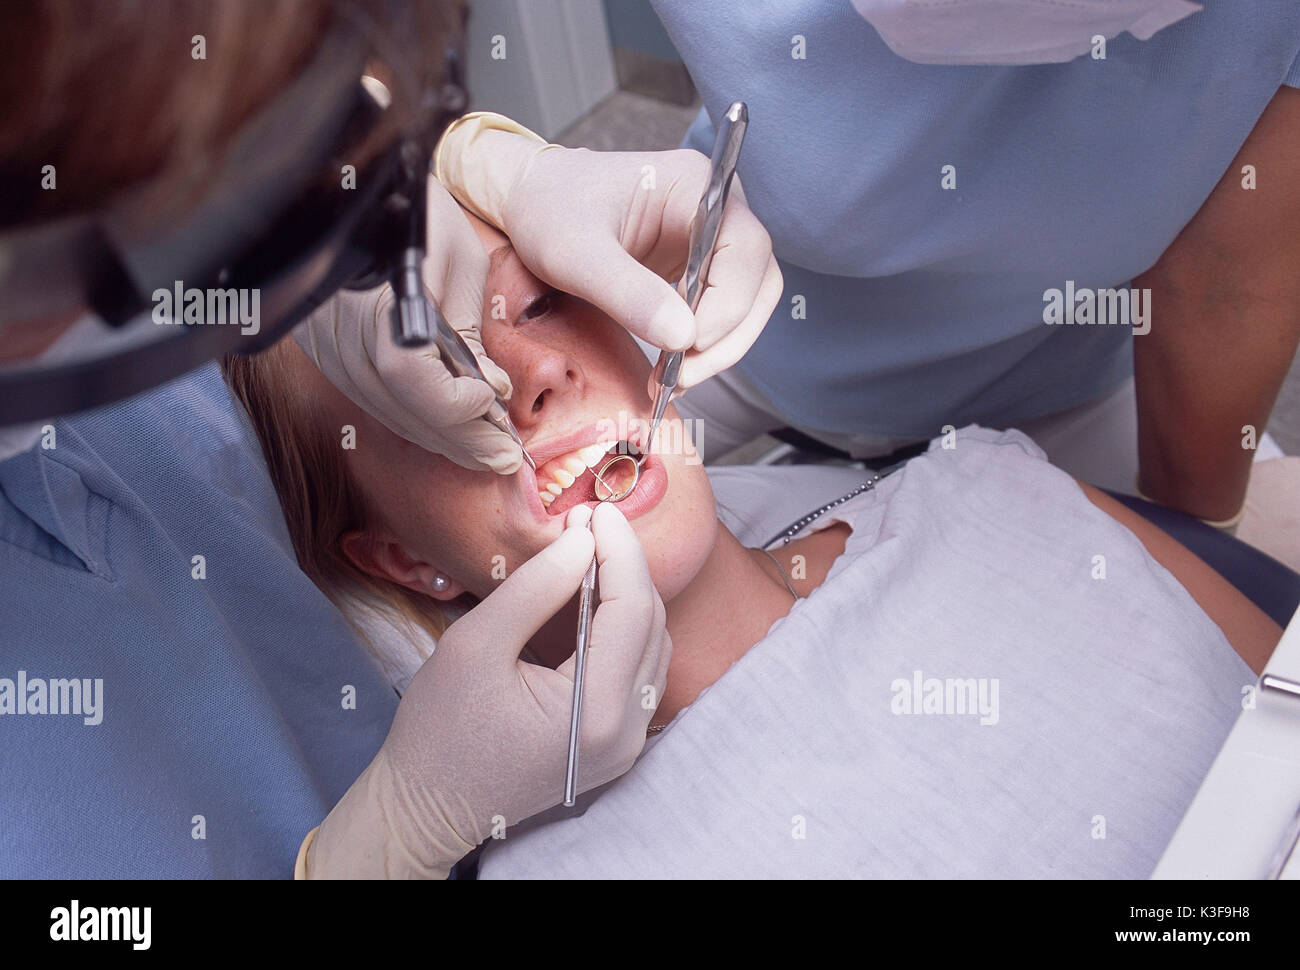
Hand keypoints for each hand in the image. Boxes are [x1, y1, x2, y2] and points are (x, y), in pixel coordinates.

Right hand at [292, 178, 523, 473]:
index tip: (493, 404)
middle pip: (403, 409)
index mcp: (372, 302)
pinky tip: (449, 430)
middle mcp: (340, 334)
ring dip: (442, 438)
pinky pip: (375, 402)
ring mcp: (328, 349)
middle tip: (506, 459)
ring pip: (388, 413)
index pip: (410, 376)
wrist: (344, 189)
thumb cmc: (410, 213)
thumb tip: (493, 392)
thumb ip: (469, 332)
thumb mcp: (455, 261)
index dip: (455, 404)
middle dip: (462, 439)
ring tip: (487, 451)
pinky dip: (417, 420)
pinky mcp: (326, 354)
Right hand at [306, 502, 670, 877]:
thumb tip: (582, 539)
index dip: (620, 550)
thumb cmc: (438, 733)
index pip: (632, 610)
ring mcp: (627, 743)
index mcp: (594, 713)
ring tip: (588, 552)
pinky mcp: (618, 743)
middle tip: (585, 522)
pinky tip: (595, 597)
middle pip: (651, 625)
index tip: (595, 508)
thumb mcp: (475, 645)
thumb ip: (535, 588)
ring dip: (628, 593)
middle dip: (623, 565)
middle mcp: (626, 733)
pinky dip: (625, 627)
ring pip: (653, 645)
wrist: (426, 809)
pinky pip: (641, 671)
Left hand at [441, 122, 782, 395]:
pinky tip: (671, 366)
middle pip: (758, 281)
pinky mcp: (698, 270)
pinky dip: (704, 346)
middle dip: (727, 336)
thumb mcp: (576, 254)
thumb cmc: (549, 210)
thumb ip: (628, 293)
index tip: (691, 344)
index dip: (730, 303)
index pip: (746, 249)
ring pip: (748, 303)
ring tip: (674, 379)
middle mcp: (716, 209)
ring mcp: (710, 241)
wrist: (531, 202)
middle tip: (682, 376)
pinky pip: (722, 313)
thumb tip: (684, 337)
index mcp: (695, 185)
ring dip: (720, 348)